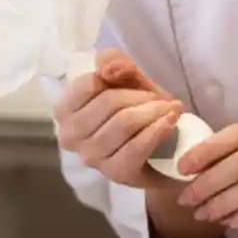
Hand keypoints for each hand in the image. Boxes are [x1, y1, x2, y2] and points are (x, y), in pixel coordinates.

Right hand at [54, 49, 183, 188]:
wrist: (159, 151)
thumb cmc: (136, 109)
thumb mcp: (126, 79)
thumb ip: (115, 64)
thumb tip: (109, 68)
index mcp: (65, 110)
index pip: (87, 84)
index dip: (117, 75)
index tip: (138, 78)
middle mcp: (71, 136)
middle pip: (108, 103)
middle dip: (142, 96)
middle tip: (164, 98)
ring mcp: (91, 157)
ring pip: (124, 123)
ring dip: (154, 112)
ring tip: (172, 108)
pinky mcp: (115, 173)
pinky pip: (136, 148)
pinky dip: (157, 131)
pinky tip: (171, 122)